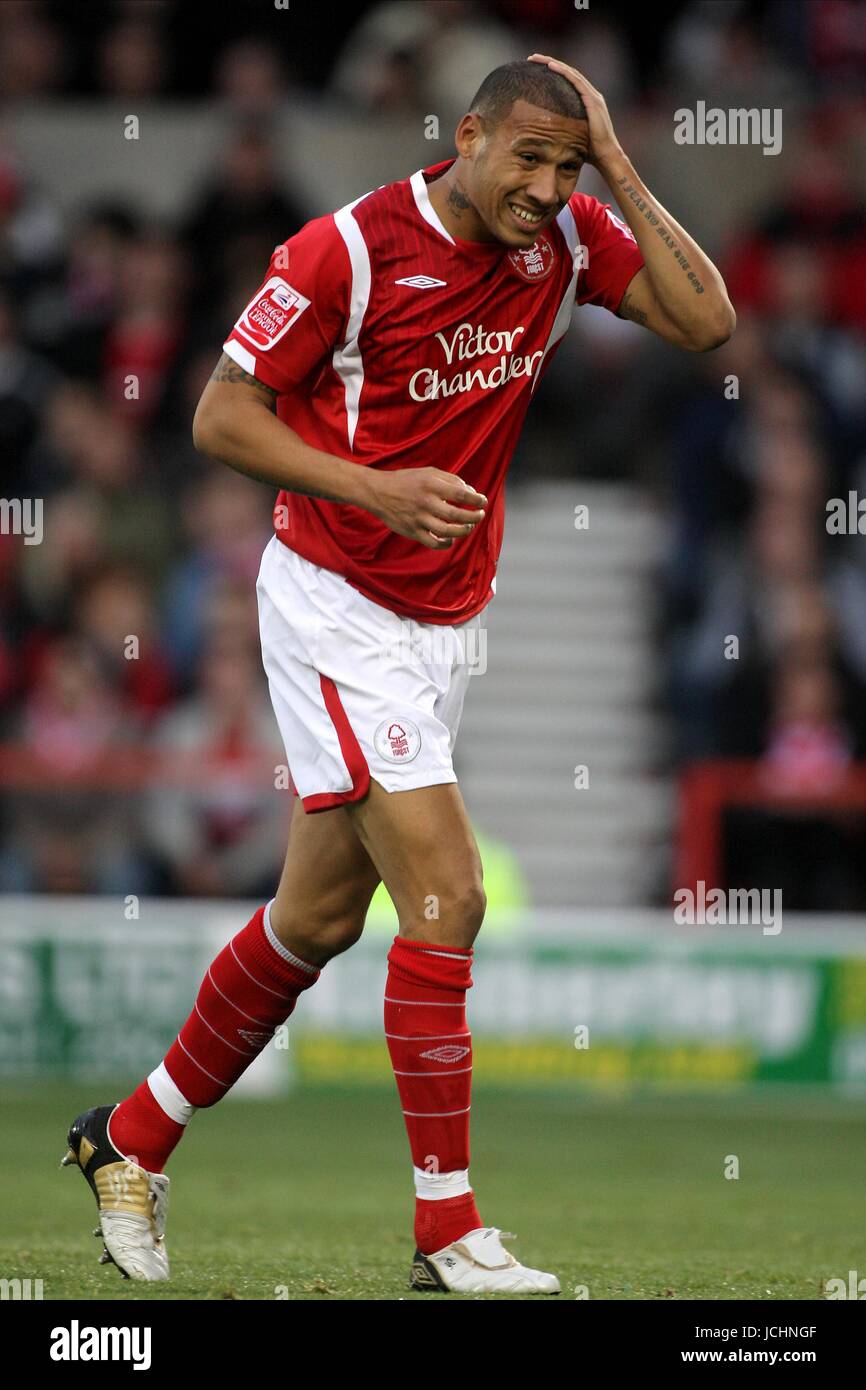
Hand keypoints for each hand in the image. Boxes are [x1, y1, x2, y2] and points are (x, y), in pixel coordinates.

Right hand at [364, 466, 486, 549]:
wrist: (378, 492)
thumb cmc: (407, 481)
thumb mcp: (428, 472)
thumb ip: (451, 480)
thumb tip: (471, 492)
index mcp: (431, 485)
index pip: (461, 494)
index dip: (476, 499)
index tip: (483, 501)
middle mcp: (425, 502)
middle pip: (457, 515)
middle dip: (474, 517)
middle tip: (480, 515)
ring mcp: (418, 519)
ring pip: (447, 531)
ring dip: (464, 531)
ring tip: (469, 526)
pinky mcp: (412, 532)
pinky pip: (434, 543)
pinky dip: (447, 543)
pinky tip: (451, 538)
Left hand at [527, 54, 621, 170]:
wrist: (606, 156)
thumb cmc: (589, 151)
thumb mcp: (572, 135)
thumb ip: (563, 129)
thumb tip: (544, 135)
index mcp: (587, 102)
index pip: (568, 82)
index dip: (553, 72)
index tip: (536, 68)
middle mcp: (590, 95)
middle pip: (568, 73)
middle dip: (549, 63)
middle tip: (532, 58)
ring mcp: (592, 96)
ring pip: (570, 73)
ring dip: (553, 63)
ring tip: (537, 58)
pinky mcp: (592, 101)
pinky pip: (576, 82)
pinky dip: (563, 72)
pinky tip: (551, 66)